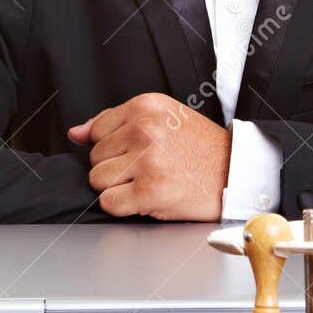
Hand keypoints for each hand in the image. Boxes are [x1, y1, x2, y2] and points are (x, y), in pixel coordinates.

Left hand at [67, 93, 230, 219]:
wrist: (237, 173)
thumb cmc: (202, 148)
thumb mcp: (162, 118)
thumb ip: (115, 123)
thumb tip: (75, 133)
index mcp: (145, 106)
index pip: (96, 130)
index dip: (112, 147)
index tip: (135, 152)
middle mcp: (144, 129)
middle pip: (94, 157)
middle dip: (115, 167)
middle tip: (146, 168)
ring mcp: (147, 160)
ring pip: (98, 180)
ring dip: (118, 187)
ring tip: (147, 181)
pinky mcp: (150, 191)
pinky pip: (110, 202)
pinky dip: (123, 206)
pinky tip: (146, 197)